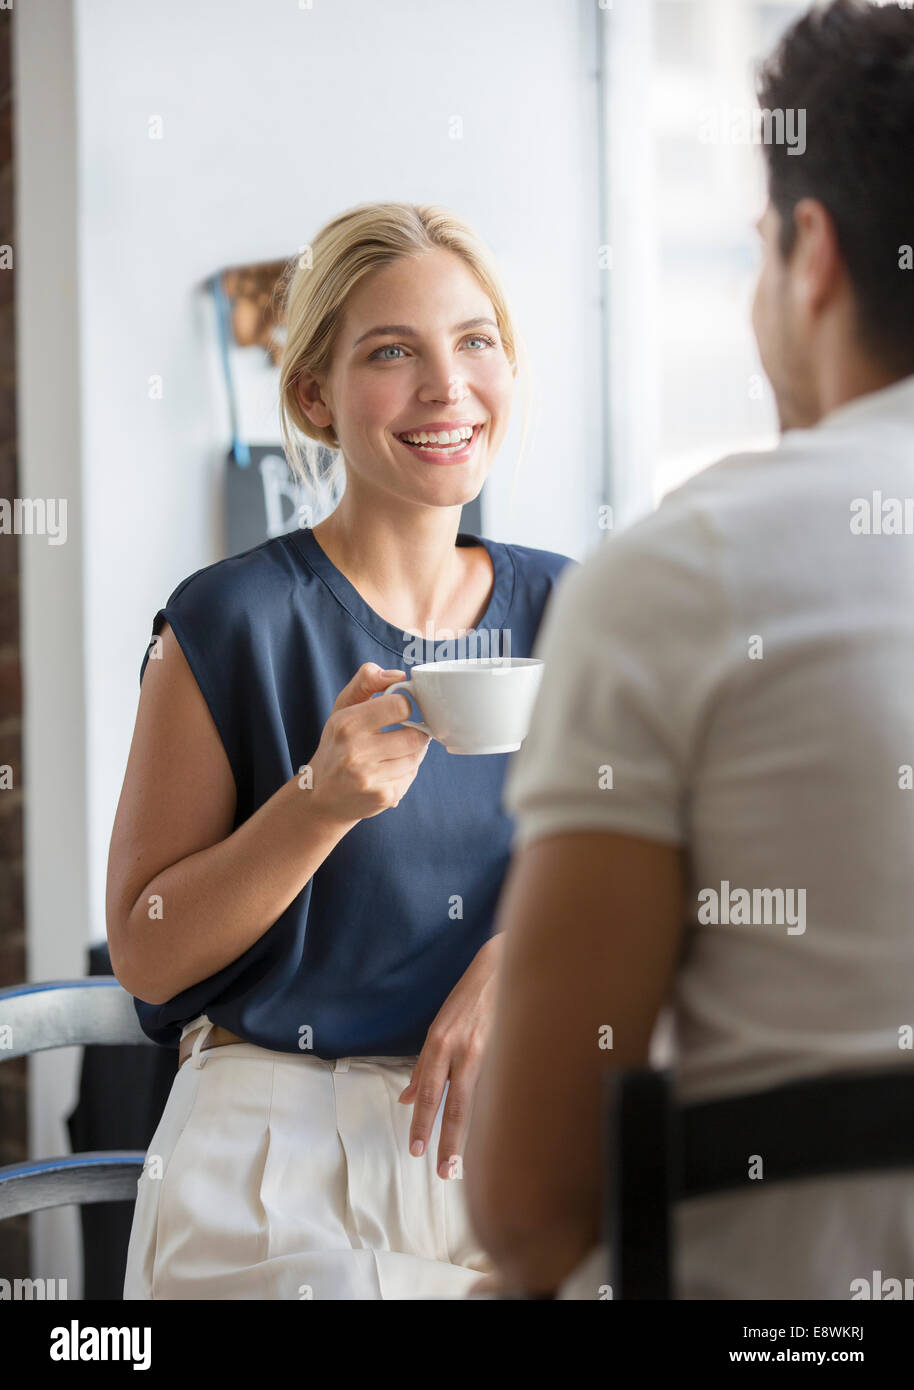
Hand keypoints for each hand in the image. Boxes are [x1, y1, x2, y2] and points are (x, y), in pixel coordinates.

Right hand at [309, 663, 429, 822]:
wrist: (319, 797)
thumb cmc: (336, 746)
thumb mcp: (343, 708)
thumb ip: (367, 681)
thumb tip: (398, 675)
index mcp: (346, 723)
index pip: (400, 705)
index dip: (405, 706)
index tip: (400, 711)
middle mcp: (355, 751)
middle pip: (415, 735)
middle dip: (415, 733)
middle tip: (405, 734)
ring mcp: (369, 777)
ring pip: (416, 757)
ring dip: (411, 754)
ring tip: (393, 755)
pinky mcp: (382, 797)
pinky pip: (411, 777)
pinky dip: (405, 773)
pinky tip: (388, 773)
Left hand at [398, 934, 504, 1177]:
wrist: (503, 965)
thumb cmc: (468, 997)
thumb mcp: (439, 1026)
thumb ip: (425, 1064)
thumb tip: (408, 1098)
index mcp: (441, 1042)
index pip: (430, 1092)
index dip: (423, 1123)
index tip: (418, 1151)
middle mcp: (462, 1049)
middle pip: (453, 1104)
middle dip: (447, 1140)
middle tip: (443, 1172)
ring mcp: (489, 1051)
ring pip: (478, 1100)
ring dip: (470, 1134)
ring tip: (465, 1163)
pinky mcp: (510, 1050)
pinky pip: (499, 1087)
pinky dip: (494, 1112)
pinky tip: (496, 1133)